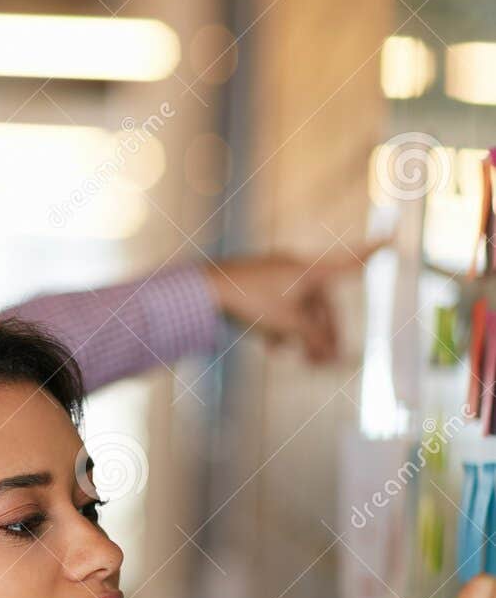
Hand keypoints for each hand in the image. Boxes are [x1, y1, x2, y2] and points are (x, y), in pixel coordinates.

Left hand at [202, 243, 382, 364]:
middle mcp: (296, 267)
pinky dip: (283, 326)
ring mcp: (276, 275)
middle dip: (326, 332)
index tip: (393, 235)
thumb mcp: (288, 325)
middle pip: (323, 301)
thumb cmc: (249, 301)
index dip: (372, 252)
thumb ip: (315, 339)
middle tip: (326, 362)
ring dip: (303, 335)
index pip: (349, 261)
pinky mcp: (257, 285)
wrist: (203, 290)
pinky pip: (279, 306)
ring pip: (300, 308)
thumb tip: (334, 355)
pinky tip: (275, 348)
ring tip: (300, 359)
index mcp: (310, 270)